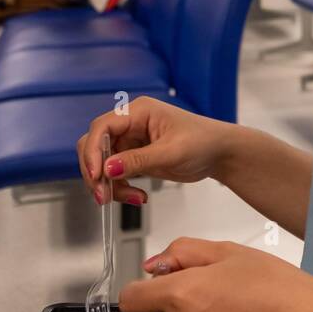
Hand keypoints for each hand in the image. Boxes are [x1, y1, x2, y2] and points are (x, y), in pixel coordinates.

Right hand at [77, 95, 235, 205]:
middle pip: (95, 146)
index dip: (93, 151)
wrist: (219, 154)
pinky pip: (115, 175)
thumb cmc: (203, 142)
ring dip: (112, 186)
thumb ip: (138, 160)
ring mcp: (131, 141)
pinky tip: (139, 197)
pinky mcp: (134, 158)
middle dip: (97, 173)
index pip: (101, 127)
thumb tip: (107, 169)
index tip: (97, 176)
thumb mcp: (171, 153)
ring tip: (135, 199)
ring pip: (103, 165)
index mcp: (138, 112)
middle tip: (104, 197)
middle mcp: (130, 124)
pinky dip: (122, 189)